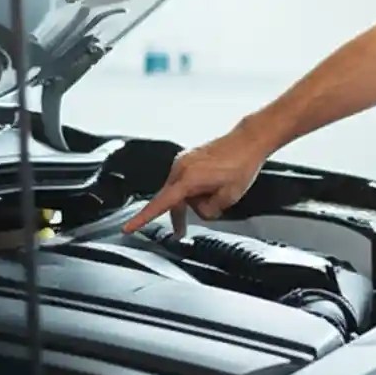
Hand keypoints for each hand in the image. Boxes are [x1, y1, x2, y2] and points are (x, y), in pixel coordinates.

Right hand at [121, 125, 269, 235]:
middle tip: (181, 232)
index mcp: (188, 178)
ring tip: (218, 193)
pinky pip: (185, 181)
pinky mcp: (188, 159)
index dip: (142, 219)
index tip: (127, 228)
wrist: (248, 141)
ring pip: (180, 192)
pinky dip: (194, 189)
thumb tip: (201, 210)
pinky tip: (212, 186)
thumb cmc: (241, 165)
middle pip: (172, 201)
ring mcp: (183, 161)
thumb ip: (209, 210)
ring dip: (194, 200)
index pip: (161, 204)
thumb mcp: (229, 197)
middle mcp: (181, 168)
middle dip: (180, 215)